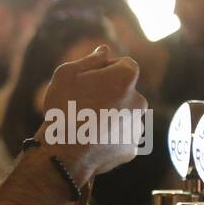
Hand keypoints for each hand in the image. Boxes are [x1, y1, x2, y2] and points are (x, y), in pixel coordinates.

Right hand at [41, 44, 147, 178]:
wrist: (63, 153)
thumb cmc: (63, 109)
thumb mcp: (65, 74)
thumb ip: (89, 60)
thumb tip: (105, 51)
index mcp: (126, 77)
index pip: (123, 64)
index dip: (106, 70)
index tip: (88, 81)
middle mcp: (139, 100)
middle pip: (126, 92)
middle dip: (110, 95)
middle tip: (84, 106)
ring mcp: (137, 126)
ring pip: (124, 116)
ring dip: (111, 118)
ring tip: (86, 127)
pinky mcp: (131, 147)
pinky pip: (121, 139)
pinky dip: (110, 139)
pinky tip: (91, 142)